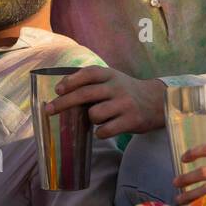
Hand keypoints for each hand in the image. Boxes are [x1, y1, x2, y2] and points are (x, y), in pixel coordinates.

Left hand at [45, 67, 165, 137]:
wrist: (157, 102)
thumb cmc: (126, 91)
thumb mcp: (112, 79)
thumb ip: (92, 83)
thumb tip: (61, 91)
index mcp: (110, 75)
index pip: (88, 73)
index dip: (71, 80)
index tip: (58, 89)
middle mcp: (117, 87)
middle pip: (85, 94)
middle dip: (64, 103)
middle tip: (49, 110)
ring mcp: (125, 104)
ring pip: (94, 114)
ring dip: (91, 119)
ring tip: (100, 118)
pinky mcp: (131, 121)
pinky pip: (105, 131)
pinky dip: (100, 132)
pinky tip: (106, 129)